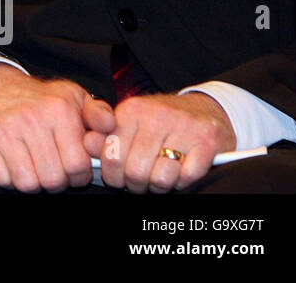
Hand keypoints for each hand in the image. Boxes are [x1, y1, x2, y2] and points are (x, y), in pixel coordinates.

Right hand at [0, 62, 95, 191]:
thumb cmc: (39, 99)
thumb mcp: (73, 98)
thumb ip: (99, 114)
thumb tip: (111, 127)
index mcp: (59, 109)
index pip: (77, 166)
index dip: (78, 175)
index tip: (73, 169)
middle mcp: (32, 117)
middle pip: (53, 179)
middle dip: (56, 181)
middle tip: (52, 168)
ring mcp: (5, 129)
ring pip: (28, 183)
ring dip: (33, 181)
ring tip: (34, 166)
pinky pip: (3, 180)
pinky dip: (10, 178)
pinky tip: (14, 162)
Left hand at [83, 92, 234, 192]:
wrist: (205, 110)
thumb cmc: (161, 123)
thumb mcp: (130, 123)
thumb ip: (105, 136)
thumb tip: (88, 146)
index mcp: (131, 110)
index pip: (111, 157)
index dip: (114, 176)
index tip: (120, 178)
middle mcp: (156, 115)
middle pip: (135, 172)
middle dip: (137, 185)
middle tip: (142, 181)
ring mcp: (184, 127)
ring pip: (161, 178)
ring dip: (159, 186)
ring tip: (159, 177)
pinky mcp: (207, 141)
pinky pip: (187, 177)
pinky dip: (182, 183)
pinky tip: (179, 172)